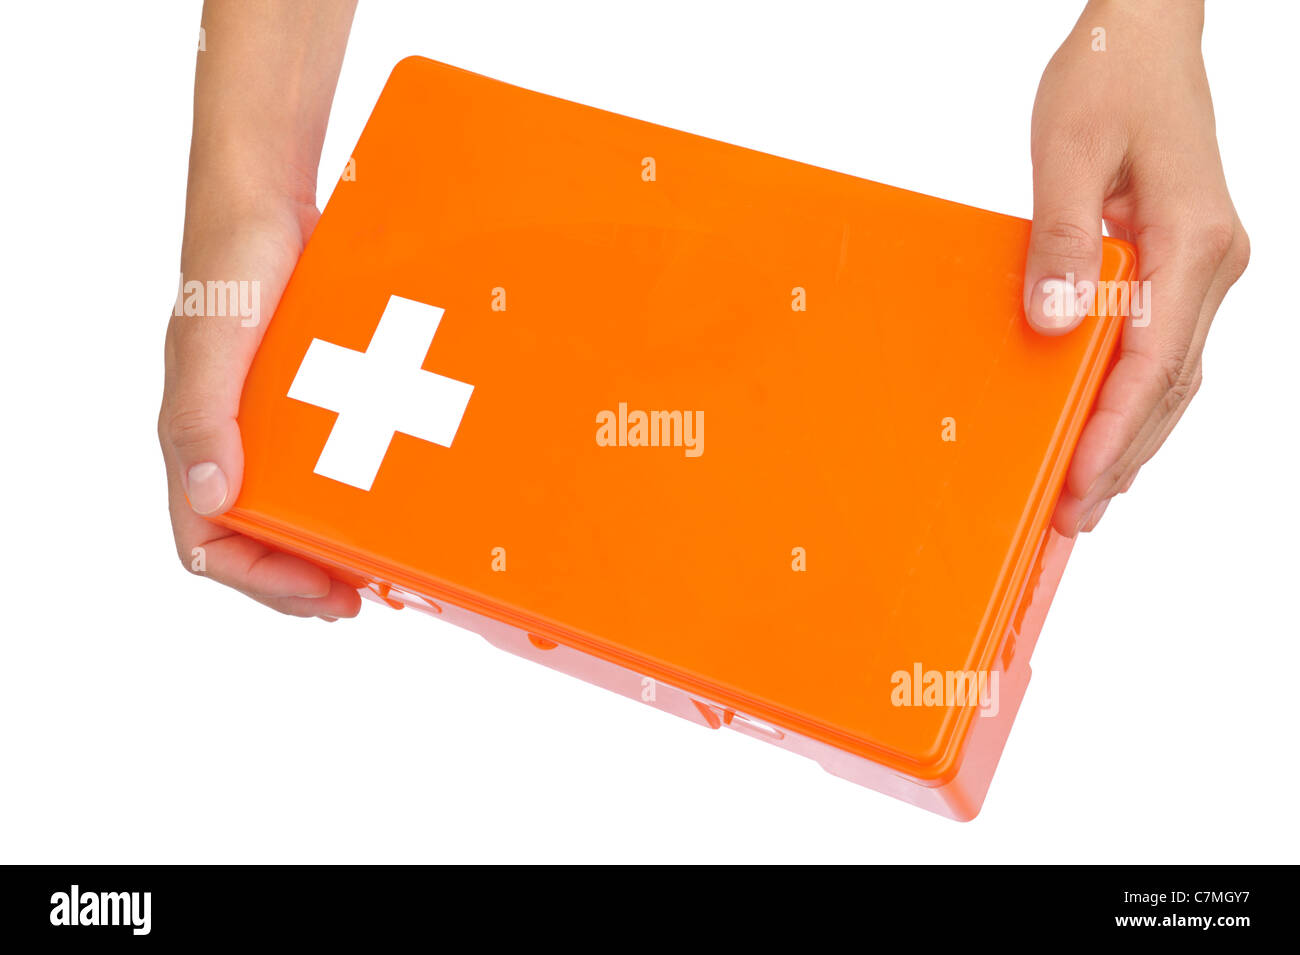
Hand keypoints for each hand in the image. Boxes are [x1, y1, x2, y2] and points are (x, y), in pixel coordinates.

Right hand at [160, 0, 358, 616]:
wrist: (272, 198)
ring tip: (380, 565)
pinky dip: (353, 490)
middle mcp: (231, 442)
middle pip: (256, 540)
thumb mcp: (214, 342)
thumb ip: (204, 417)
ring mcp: (270, 423)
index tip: (328, 595)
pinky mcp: (306, 398)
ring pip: (292, 507)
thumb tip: (211, 500)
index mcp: (196, 441)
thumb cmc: (231, 264)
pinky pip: (325, 459)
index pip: (211, 544)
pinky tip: (395, 498)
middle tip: (363, 595)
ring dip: (330, 544)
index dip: (265, 584)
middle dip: (305, 579)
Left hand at [1023, 0, 1247, 535]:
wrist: (1143, 32)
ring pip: (1173, 374)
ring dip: (1132, 436)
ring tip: (1089, 492)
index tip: (1080, 481)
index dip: (1116, 431)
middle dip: (1123, 454)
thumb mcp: (1064, 150)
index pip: (1155, 362)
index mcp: (1192, 240)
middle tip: (1074, 512)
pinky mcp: (1183, 263)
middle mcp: (1212, 263)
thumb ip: (1060, 239)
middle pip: (1170, 384)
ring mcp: (1204, 266)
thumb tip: (1055, 323)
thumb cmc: (1109, 74)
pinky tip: (1105, 428)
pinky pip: (1164, 346)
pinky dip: (1135, 396)